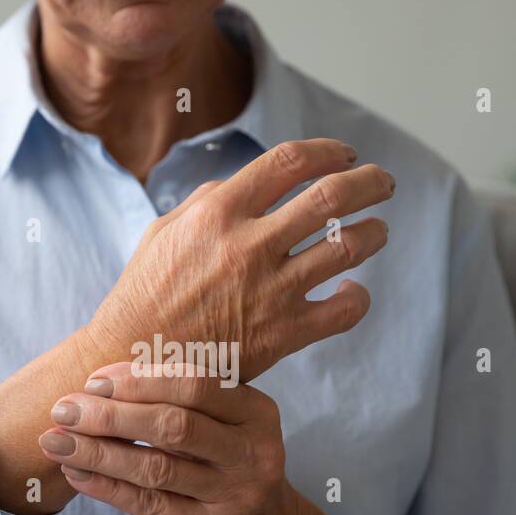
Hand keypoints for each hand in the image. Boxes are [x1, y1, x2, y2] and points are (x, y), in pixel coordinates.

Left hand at [38, 361, 356, 514]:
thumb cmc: (232, 466)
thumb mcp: (228, 426)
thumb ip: (183, 401)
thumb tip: (100, 382)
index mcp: (256, 411)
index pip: (195, 384)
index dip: (139, 379)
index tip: (93, 380)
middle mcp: (252, 451)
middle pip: (174, 425)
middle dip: (111, 414)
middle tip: (63, 408)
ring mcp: (235, 494)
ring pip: (156, 469)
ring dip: (98, 452)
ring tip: (55, 441)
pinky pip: (150, 505)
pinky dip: (107, 487)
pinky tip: (76, 474)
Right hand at [83, 138, 394, 381]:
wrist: (133, 363)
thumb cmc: (145, 297)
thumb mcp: (163, 232)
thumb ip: (207, 201)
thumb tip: (244, 182)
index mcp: (218, 213)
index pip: (289, 162)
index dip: (327, 151)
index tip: (345, 154)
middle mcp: (249, 246)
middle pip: (331, 196)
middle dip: (368, 182)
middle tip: (382, 183)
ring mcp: (270, 290)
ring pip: (348, 247)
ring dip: (374, 233)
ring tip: (378, 231)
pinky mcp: (282, 334)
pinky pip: (343, 311)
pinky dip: (358, 297)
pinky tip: (353, 291)